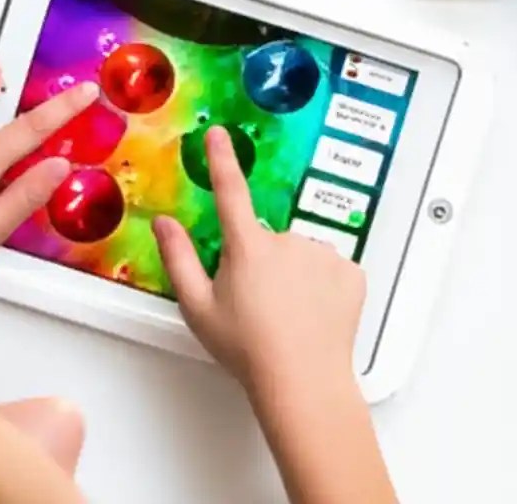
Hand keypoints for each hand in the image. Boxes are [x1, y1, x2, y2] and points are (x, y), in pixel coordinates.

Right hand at [153, 128, 365, 394]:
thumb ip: (178, 259)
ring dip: (295, 276)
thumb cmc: (247, 349)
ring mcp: (323, 255)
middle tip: (258, 307)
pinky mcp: (352, 273)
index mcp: (247, 247)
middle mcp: (287, 241)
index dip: (222, 160)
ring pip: (302, 256)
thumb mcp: (198, 308)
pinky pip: (332, 271)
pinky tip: (314, 315)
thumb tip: (164, 223)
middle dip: (262, 264)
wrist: (303, 381)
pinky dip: (324, 288)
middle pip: (268, 241)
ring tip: (289, 316)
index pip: (230, 192)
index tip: (219, 134)